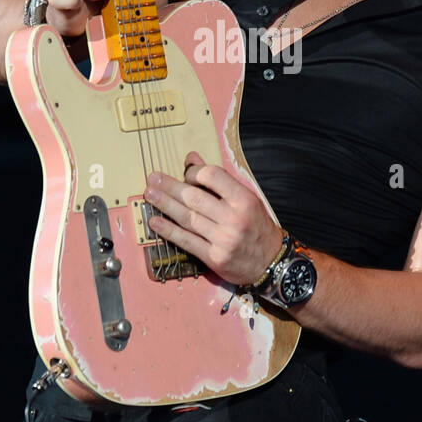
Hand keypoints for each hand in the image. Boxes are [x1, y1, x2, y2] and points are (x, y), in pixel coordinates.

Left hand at [145, 153, 283, 285]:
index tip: (185, 174)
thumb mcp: (245, 199)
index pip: (212, 177)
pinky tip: (155, 222)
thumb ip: (218, 180)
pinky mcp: (214, 258)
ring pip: (187, 218)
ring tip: (149, 195)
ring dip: (165, 205)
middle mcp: (234, 218)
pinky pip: (186, 241)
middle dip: (170, 187)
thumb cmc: (257, 226)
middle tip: (152, 179)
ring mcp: (223, 239)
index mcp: (244, 199)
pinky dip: (168, 231)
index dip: (194, 173)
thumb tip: (192, 159)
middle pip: (194, 198)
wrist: (272, 261)